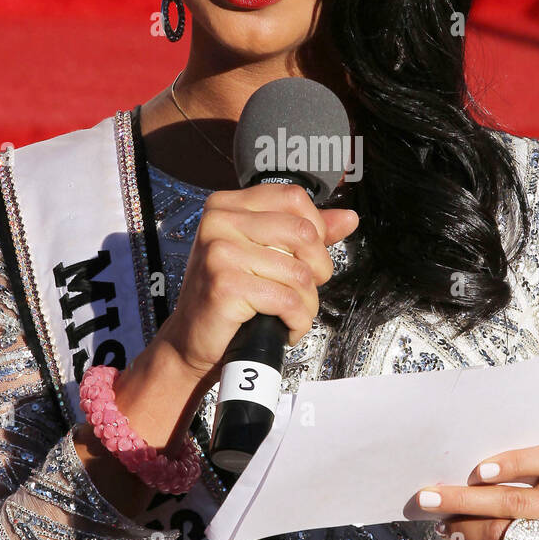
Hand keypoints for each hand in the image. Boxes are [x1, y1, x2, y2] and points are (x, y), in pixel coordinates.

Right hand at [157, 183, 359, 380]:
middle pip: (303, 233)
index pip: (294, 199)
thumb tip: (348, 218)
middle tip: (304, 289)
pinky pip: (287, 301)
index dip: (316, 229)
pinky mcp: (226, 285)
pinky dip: (296, 322)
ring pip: (300, 273)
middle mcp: (220, 221)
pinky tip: (283, 327)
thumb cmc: (227, 297)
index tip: (309, 256)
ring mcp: (220, 252)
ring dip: (306, 304)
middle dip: (318, 269)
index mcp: (228, 205)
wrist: (190, 340)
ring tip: (290, 314)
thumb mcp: (262, 255)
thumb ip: (304, 234)